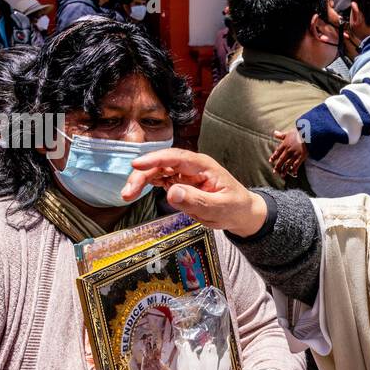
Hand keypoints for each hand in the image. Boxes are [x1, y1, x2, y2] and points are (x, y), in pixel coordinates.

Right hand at [123, 148, 267, 236]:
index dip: (155, 159)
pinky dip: (146, 185)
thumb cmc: (234, 207)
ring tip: (127, 195)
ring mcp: (184, 174)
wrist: (241, 212)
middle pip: (161, 163)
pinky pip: (159, 179)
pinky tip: (136, 192)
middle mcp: (191, 166)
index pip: (176, 157)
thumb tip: (172, 192)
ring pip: (156, 171)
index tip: (137, 165)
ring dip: (140, 180)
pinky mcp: (179, 182)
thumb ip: (197, 201)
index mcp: (203, 166)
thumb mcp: (219, 207)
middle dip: (142, 174)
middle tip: (128, 192)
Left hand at [269, 128, 306, 177]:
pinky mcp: (301, 157)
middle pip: (281, 160)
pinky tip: (293, 173)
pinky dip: (294, 170)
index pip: (277, 152)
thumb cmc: (298, 132)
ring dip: (284, 170)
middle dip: (277, 166)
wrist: (308, 134)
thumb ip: (281, 135)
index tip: (271, 161)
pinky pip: (296, 165)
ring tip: (282, 175)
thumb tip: (274, 132)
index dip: (274, 157)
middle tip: (275, 172)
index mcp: (285, 144)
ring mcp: (294, 154)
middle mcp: (288, 151)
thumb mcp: (288, 133)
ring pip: (287, 164)